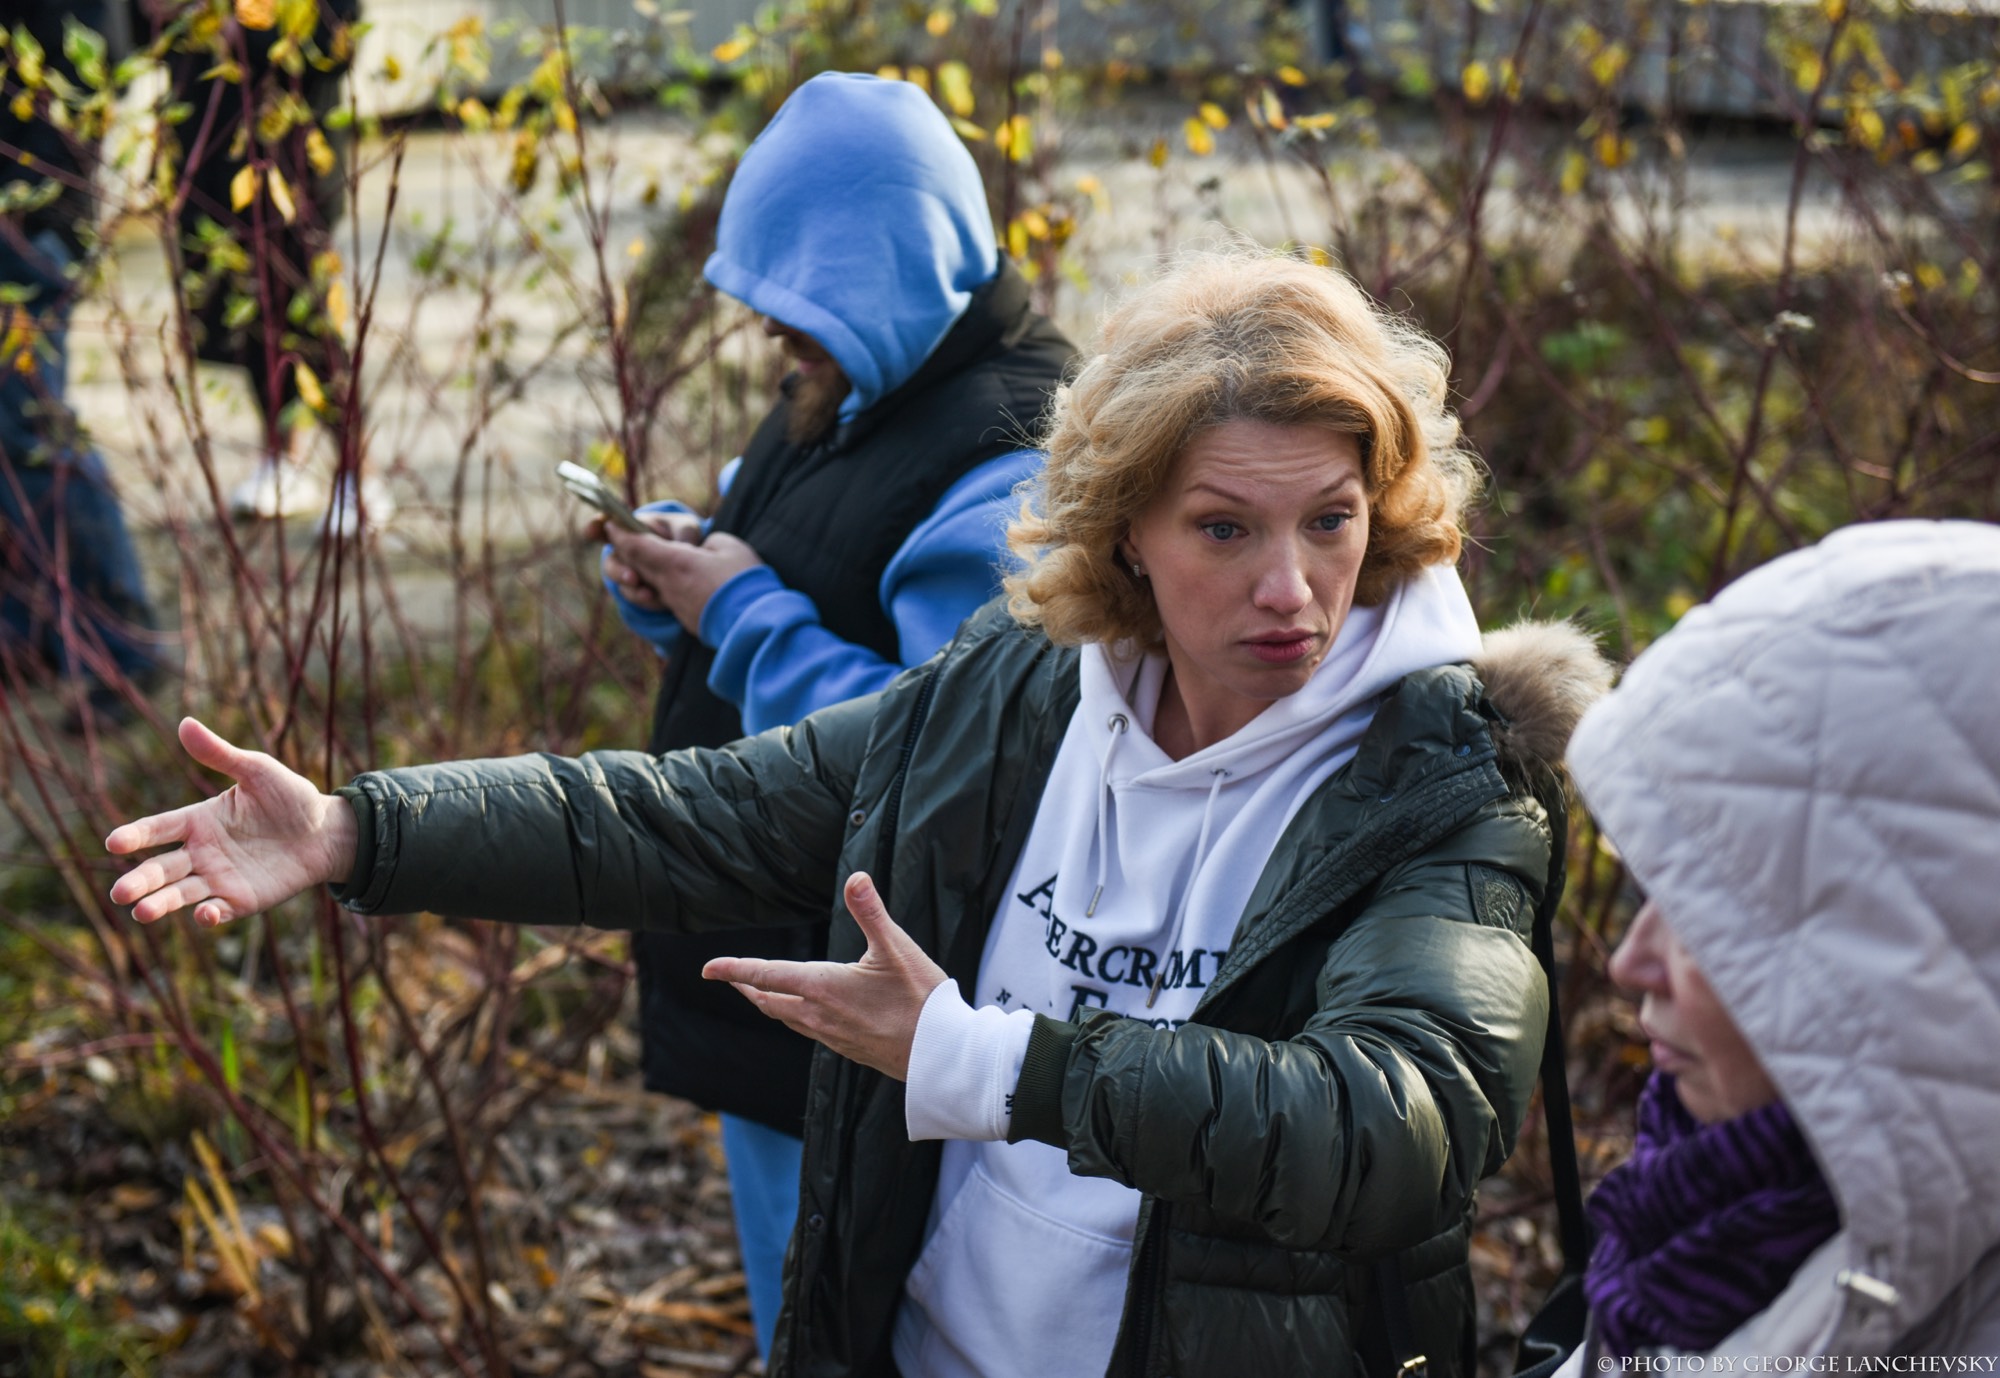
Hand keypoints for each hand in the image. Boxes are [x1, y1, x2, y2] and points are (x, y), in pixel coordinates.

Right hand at [106, 718, 358, 926]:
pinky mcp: (240, 900)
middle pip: (161, 868)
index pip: (158, 828)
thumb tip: (186, 723)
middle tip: (119, 893)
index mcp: (198, 820)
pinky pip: (218, 910)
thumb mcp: (257, 771)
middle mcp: (200, 852)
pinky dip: (208, 915)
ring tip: (141, 912)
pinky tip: (203, 914)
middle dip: (140, 881)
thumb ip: (221, 754)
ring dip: (161, 903)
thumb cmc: (290, 797)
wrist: (327, 832)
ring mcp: (218, 878)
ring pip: (180, 893)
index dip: (135, 836)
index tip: (114, 843)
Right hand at [590, 510, 701, 611]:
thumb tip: (680, 544)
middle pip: (611, 561)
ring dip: (632, 590)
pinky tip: (662, 601)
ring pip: (620, 583)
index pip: (604, 525)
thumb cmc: (683, 535)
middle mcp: (624, 550)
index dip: (594, 527)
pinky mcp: (638, 590)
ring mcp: (629, 571)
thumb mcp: (687, 527)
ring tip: (649, 595)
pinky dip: (647, 601)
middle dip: (618, 571)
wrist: (690, 561)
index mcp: (631, 528)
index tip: (592, 531)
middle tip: (633, 579)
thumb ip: (684, 531)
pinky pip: (635, 598)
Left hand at [602, 527, 763, 630]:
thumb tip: (701, 552)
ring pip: (649, 584)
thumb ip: (706, 544)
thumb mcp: (728, 546)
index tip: (611, 524)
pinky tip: (670, 583)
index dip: (621, 534)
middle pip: (637, 566)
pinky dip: (661, 587)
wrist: (758, 622)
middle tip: (620, 538)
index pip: (637, 546)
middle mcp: (669, 586)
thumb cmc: (745, 580)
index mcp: (676, 563)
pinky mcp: (687, 619)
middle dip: (626, 551)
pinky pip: (666, 599)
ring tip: (643, 562)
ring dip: (642, 572)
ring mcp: (677, 605)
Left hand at [704, 872, 946, 1080]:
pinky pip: (807, 1031)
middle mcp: (818, 1015)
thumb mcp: (896, 949)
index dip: (734, 969)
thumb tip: (856, 878)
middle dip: (747, 987)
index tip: (708, 968)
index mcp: (823, 987)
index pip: (766, 975)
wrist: (940, 1055)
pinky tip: (806, 1013)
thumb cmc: (920, 999)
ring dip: (768, 1003)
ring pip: (786, 1018)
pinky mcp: (846, 1048)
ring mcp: (831, 1036)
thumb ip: (872, 912)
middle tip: (729, 977)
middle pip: (768, 1001)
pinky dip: (793, 1016)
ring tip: (760, 993)